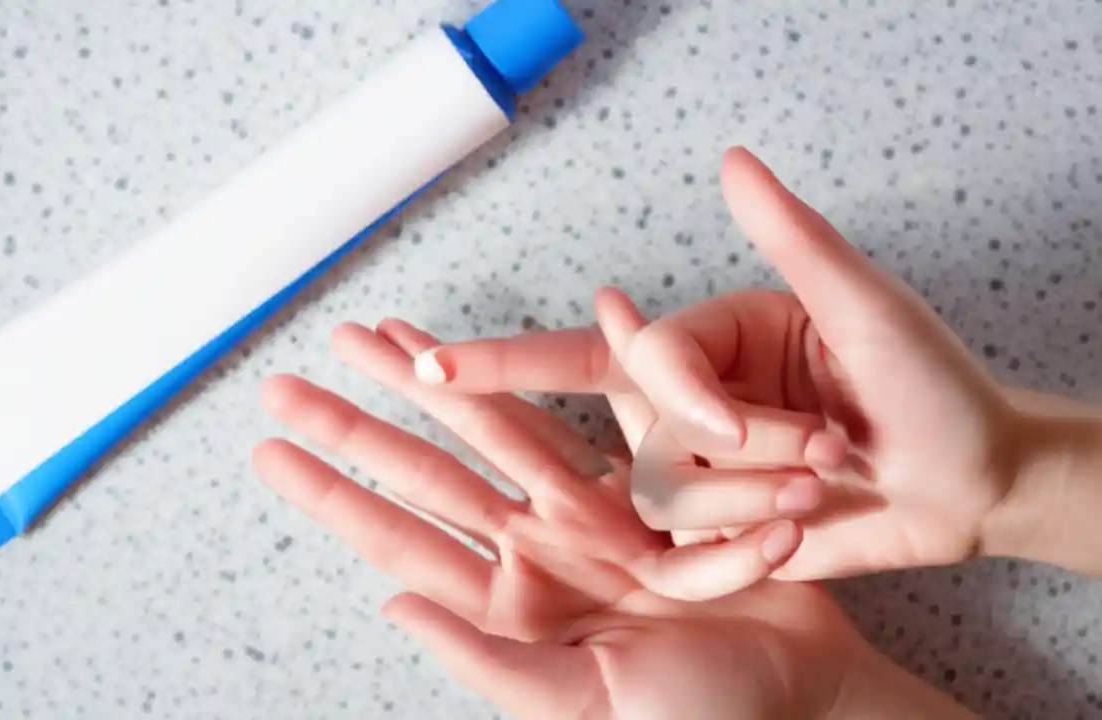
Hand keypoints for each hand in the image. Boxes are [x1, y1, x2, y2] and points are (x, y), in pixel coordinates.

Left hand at [252, 319, 972, 718]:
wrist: (804, 689)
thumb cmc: (701, 715)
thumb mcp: (587, 704)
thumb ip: (489, 661)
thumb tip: (393, 608)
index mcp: (508, 609)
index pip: (396, 540)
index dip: (332, 495)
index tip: (274, 452)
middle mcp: (532, 554)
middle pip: (424, 473)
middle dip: (358, 425)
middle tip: (293, 383)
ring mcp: (581, 515)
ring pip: (489, 431)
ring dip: (434, 384)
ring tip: (381, 338)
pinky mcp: (638, 487)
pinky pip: (578, 418)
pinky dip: (541, 377)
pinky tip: (500, 347)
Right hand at [407, 147, 1024, 581]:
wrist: (975, 483)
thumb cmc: (933, 386)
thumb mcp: (865, 304)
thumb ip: (790, 237)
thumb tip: (733, 161)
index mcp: (714, 340)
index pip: (620, 352)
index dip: (551, 366)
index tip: (427, 365)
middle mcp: (695, 403)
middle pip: (641, 426)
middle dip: (720, 439)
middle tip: (820, 443)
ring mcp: (704, 470)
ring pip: (668, 490)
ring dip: (758, 488)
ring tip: (831, 475)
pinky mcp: (718, 530)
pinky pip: (693, 543)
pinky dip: (748, 538)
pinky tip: (802, 524)